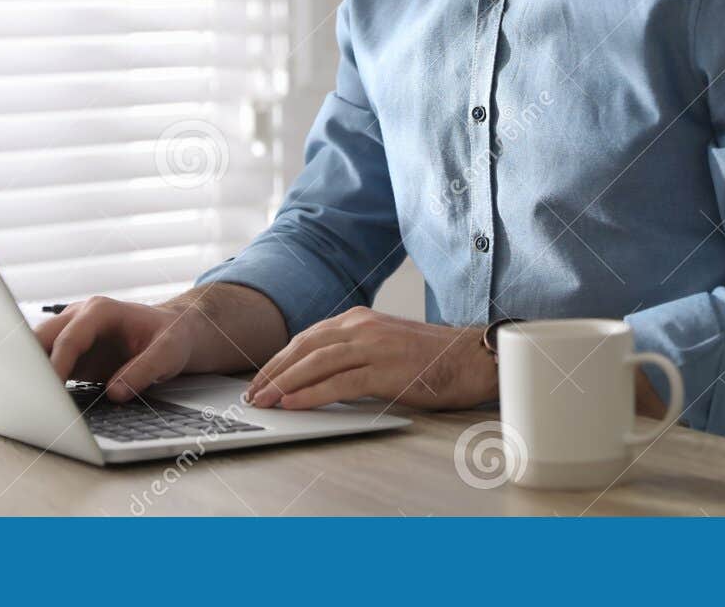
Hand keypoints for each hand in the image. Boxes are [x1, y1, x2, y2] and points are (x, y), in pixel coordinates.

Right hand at [34, 296, 199, 400]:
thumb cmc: (170, 335)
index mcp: (100, 311)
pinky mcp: (71, 352)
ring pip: (36, 348)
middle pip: (40, 338)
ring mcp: (72, 332)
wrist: (172, 330)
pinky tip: (40, 401)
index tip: (48, 390)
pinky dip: (39, 380)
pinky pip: (46, 363)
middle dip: (29, 364)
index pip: (69, 339)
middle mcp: (80, 317)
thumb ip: (144, 371)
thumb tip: (115, 393)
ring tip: (28, 402)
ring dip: (30, 372)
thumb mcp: (168, 353)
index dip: (56, 365)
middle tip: (27, 396)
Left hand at [245, 307, 496, 410]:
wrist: (472, 358)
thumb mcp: (385, 346)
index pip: (307, 337)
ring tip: (264, 400)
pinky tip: (293, 404)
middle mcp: (362, 327)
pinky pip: (339, 382)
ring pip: (315, 363)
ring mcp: (373, 346)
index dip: (280, 359)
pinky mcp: (385, 369)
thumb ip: (354, 354)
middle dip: (273, 371)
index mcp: (360, 319)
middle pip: (304, 347)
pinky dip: (311, 394)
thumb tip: (320, 377)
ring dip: (283, 383)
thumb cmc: (432, 359)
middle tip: (252, 392)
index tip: (261, 378)